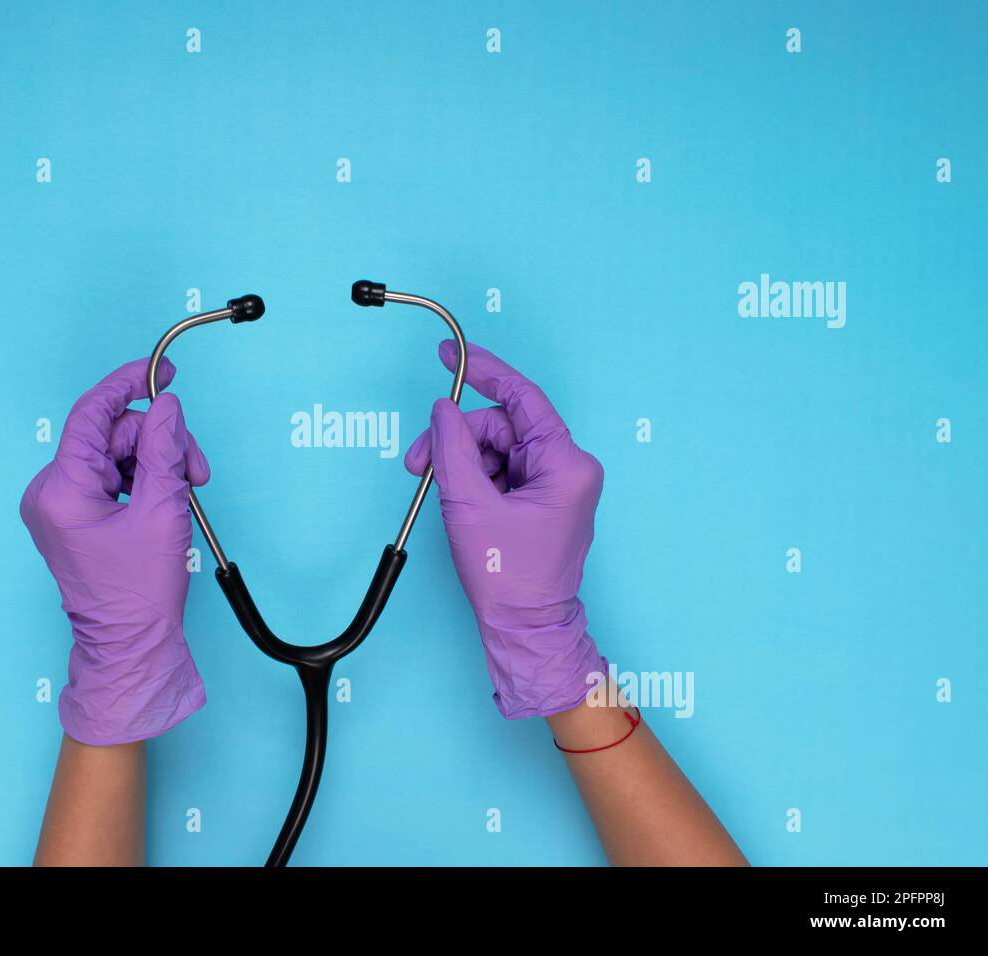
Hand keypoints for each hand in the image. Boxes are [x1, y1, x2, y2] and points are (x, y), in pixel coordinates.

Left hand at [20, 357, 210, 744]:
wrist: (130, 647)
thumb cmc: (139, 595)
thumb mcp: (163, 512)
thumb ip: (166, 451)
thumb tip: (167, 407)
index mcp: (61, 489)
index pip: (92, 413)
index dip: (129, 384)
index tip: (162, 370)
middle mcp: (52, 493)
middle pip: (112, 435)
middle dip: (159, 443)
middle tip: (196, 470)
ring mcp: (62, 506)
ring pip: (117, 455)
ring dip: (157, 464)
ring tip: (186, 492)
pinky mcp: (76, 516)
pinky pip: (113, 477)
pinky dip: (144, 481)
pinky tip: (165, 501)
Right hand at [405, 340, 607, 717]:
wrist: (524, 630)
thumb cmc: (507, 576)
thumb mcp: (469, 504)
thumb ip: (453, 448)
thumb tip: (444, 411)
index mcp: (566, 463)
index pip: (522, 397)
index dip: (483, 370)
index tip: (450, 354)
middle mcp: (568, 469)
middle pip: (501, 427)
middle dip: (457, 439)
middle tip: (418, 462)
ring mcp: (556, 487)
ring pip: (497, 450)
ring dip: (461, 462)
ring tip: (436, 489)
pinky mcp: (541, 503)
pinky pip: (501, 473)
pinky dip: (473, 480)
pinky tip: (457, 502)